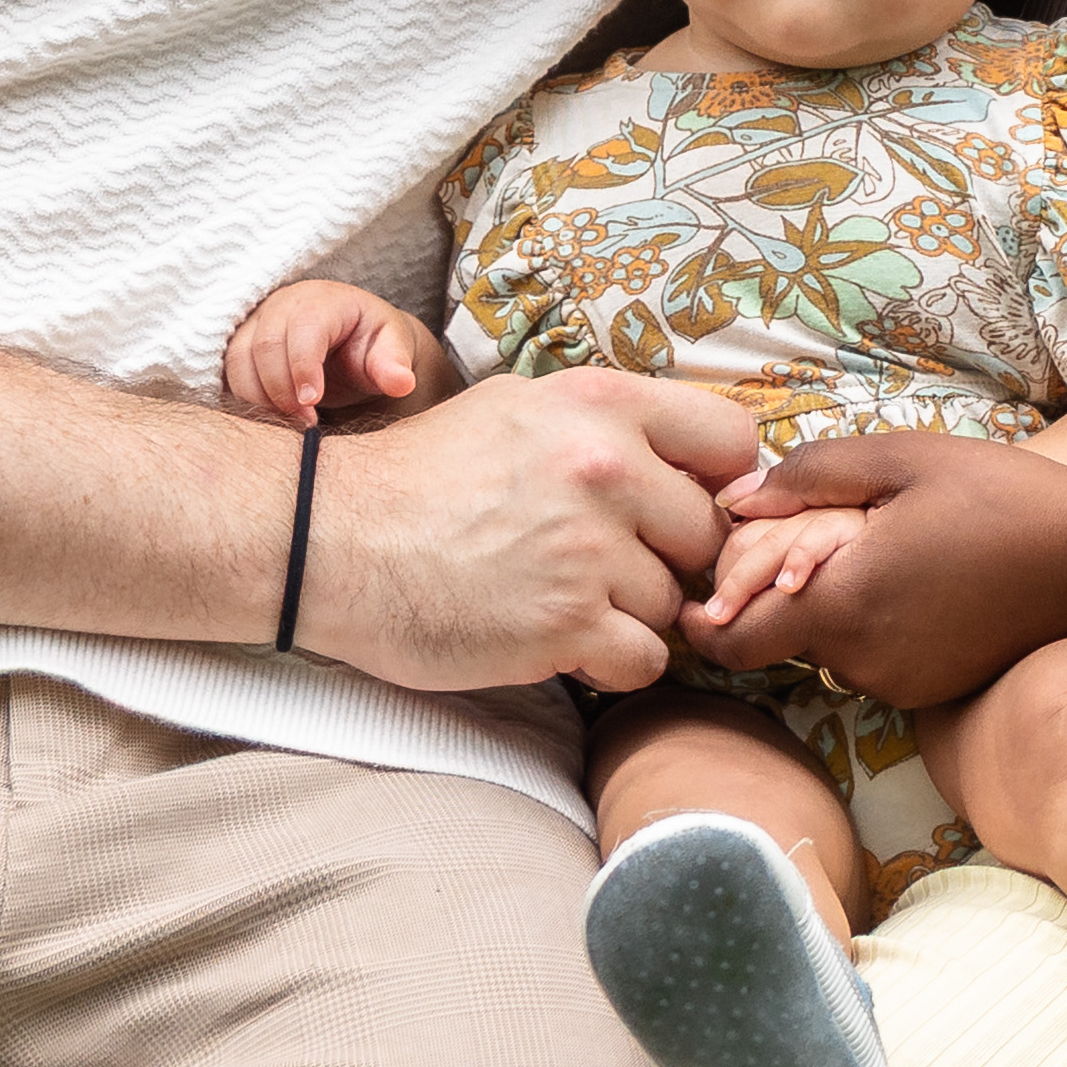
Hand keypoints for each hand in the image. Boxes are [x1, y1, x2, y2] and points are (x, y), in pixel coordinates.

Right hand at [219, 275, 444, 431]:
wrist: (351, 345)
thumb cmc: (372, 346)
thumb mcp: (392, 350)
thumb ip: (394, 364)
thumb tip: (401, 382)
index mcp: (323, 300)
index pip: (304, 326)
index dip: (303, 366)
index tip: (313, 403)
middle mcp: (283, 304)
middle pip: (265, 344)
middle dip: (282, 390)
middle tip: (306, 424)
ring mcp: (256, 322)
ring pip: (239, 359)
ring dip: (260, 399)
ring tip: (290, 424)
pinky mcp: (240, 345)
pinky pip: (229, 373)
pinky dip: (246, 400)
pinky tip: (272, 418)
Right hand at [302, 365, 760, 699]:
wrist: (333, 542)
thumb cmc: (421, 480)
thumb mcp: (518, 411)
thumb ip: (609, 427)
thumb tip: (700, 462)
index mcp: (599, 404)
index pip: (732, 441)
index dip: (717, 482)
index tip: (680, 506)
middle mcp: (605, 468)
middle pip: (708, 532)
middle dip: (666, 556)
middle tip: (602, 564)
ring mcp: (588, 550)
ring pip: (673, 602)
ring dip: (630, 613)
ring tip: (561, 597)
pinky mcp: (565, 625)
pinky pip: (645, 660)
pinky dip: (611, 662)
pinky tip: (561, 641)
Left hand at [689, 423, 1066, 713]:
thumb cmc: (1000, 497)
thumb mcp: (902, 460)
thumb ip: (808, 477)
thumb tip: (734, 500)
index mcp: (841, 604)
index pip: (734, 640)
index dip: (704, 621)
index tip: (696, 594)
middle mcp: (862, 661)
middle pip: (784, 638)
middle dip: (784, 592)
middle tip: (817, 535)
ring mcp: (900, 684)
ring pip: (832, 647)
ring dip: (836, 605)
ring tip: (883, 546)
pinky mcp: (934, 691)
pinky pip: (876, 658)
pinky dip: (878, 623)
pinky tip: (919, 578)